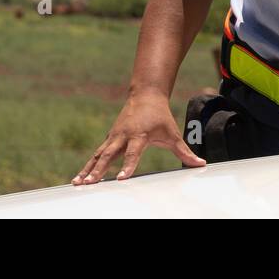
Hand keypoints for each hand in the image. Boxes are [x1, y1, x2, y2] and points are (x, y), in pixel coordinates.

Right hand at [72, 91, 205, 184]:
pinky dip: (88, 165)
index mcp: (139, 135)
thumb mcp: (173, 134)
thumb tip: (201, 164)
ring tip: (77, 184)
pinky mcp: (109, 139)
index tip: (121, 179)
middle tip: (90, 184)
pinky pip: (97, 154)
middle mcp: (123, 136)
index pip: (133, 153)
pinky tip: (80, 178)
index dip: (127, 166)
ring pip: (98, 155)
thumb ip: (184, 152)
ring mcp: (113, 137)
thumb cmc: (161, 116)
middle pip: (109, 155)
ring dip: (87, 169)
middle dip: (99, 170)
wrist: (146, 95)